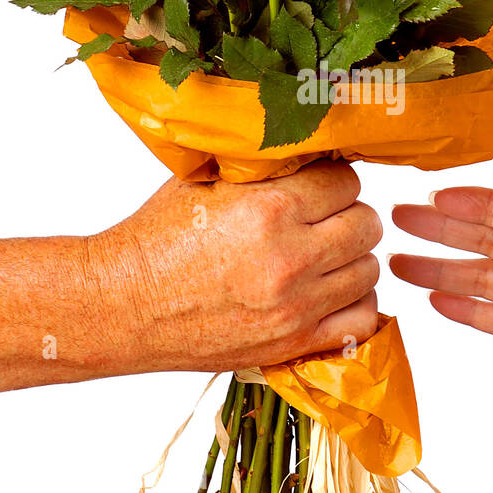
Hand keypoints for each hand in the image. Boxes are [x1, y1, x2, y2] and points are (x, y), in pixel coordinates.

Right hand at [93, 159, 380, 374]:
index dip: (332, 181)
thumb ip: (263, 166)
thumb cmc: (157, 239)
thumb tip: (311, 148)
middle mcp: (289, 258)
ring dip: (352, 259)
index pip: (346, 181)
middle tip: (323, 219)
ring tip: (323, 255)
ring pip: (370, 270)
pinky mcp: (293, 343)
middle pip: (366, 224)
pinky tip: (331, 292)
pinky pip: (362, 319)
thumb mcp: (206, 180)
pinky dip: (355, 303)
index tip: (317, 187)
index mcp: (268, 209)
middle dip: (347, 215)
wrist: (122, 305)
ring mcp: (296, 306)